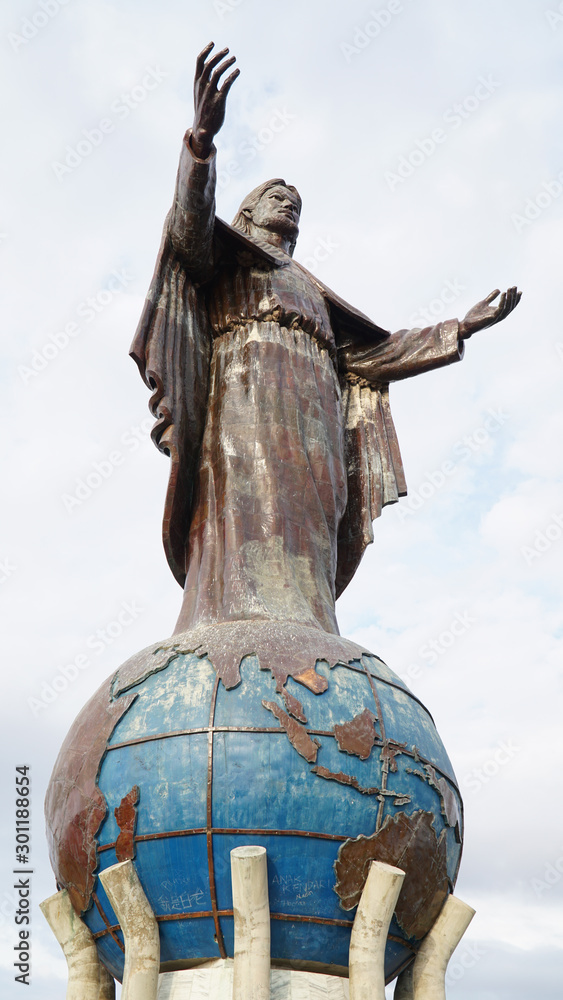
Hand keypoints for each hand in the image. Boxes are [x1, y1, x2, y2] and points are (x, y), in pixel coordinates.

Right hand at [191, 42, 239, 158]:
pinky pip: (226, 84)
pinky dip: (233, 76)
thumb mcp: (199, 95)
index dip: (206, 51)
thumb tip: (207, 73)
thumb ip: (203, 83)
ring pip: (217, 72)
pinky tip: (238, 71)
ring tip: (234, 58)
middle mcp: (203, 87)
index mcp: (197, 84)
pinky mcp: (219, 100)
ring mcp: (210, 93)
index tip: (213, 43)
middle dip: (218, 55)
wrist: (202, 131)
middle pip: (209, 65)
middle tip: (228, 50)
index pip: (199, 63)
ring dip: (227, 63)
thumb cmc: (202, 112)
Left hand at [459, 286, 520, 339]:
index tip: (519, 290)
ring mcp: (496, 318)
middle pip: (510, 306)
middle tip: (514, 286)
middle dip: (514, 296)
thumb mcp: (483, 303)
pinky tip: (503, 293)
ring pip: (507, 308)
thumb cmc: (474, 316)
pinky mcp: (492, 319)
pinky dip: (502, 301)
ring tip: (510, 289)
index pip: (510, 306)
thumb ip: (491, 297)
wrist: (465, 325)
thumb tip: (499, 290)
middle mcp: (499, 316)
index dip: (515, 299)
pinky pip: (500, 309)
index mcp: (498, 313)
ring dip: (510, 298)